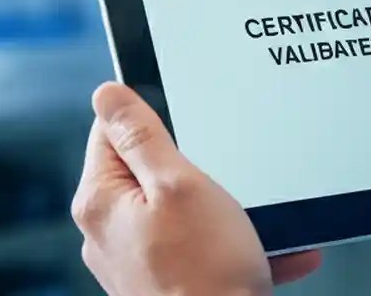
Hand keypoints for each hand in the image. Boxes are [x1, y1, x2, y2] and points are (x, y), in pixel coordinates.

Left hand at [72, 82, 321, 294]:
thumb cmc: (205, 275)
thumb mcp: (179, 184)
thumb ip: (140, 135)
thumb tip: (107, 94)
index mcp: (101, 202)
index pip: (110, 131)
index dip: (150, 118)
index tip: (186, 125)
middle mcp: (108, 233)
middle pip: (147, 171)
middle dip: (194, 168)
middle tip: (225, 174)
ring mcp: (136, 262)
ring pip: (181, 212)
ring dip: (223, 210)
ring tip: (254, 218)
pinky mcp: (164, 284)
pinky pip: (200, 250)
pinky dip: (232, 246)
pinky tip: (269, 248)